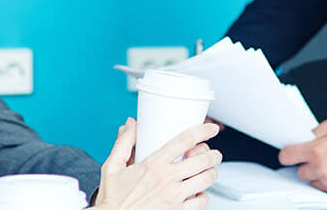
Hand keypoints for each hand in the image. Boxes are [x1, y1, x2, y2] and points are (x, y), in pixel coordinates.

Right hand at [95, 119, 221, 209]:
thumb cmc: (113, 200)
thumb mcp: (112, 168)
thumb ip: (123, 144)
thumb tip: (130, 125)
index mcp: (153, 165)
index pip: (184, 141)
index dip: (202, 131)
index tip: (210, 129)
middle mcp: (167, 180)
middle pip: (202, 160)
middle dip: (213, 154)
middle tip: (214, 154)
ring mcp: (174, 197)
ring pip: (206, 180)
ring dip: (212, 173)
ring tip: (210, 171)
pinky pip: (202, 202)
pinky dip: (204, 196)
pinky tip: (199, 193)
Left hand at [278, 112, 326, 200]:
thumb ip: (319, 130)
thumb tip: (308, 137)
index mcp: (319, 151)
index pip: (288, 156)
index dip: (290, 154)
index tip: (292, 154)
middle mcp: (324, 171)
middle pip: (301, 173)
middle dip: (309, 165)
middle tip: (323, 158)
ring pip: (317, 184)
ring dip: (323, 176)